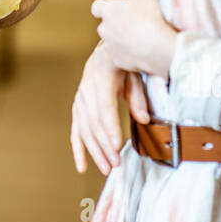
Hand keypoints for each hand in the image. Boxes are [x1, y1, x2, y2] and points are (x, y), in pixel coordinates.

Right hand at [70, 41, 151, 175]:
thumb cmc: (124, 64)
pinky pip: (76, 131)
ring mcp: (80, 99)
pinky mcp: (78, 108)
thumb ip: (139, 96)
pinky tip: (82, 166)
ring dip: (95, 151)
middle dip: (104, 145)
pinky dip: (78, 149)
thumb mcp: (135, 74)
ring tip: (107, 168)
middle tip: (116, 163)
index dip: (110, 127)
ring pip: (84, 129)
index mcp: (101, 76)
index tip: (118, 146)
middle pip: (93, 122)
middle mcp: (86, 89)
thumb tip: (144, 119)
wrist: (105, 53)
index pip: (104, 106)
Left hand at [90, 0, 178, 77]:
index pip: (97, 7)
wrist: (159, 48)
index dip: (105, 7)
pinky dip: (128, 54)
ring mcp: (110, 47)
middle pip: (104, 25)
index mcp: (107, 11)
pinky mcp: (118, 62)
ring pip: (112, 42)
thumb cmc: (150, 17)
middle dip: (115, 24)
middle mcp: (104, 29)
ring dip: (121, 39)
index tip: (116, 8)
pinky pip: (121, 56)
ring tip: (140, 37)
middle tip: (134, 22)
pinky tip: (142, 50)